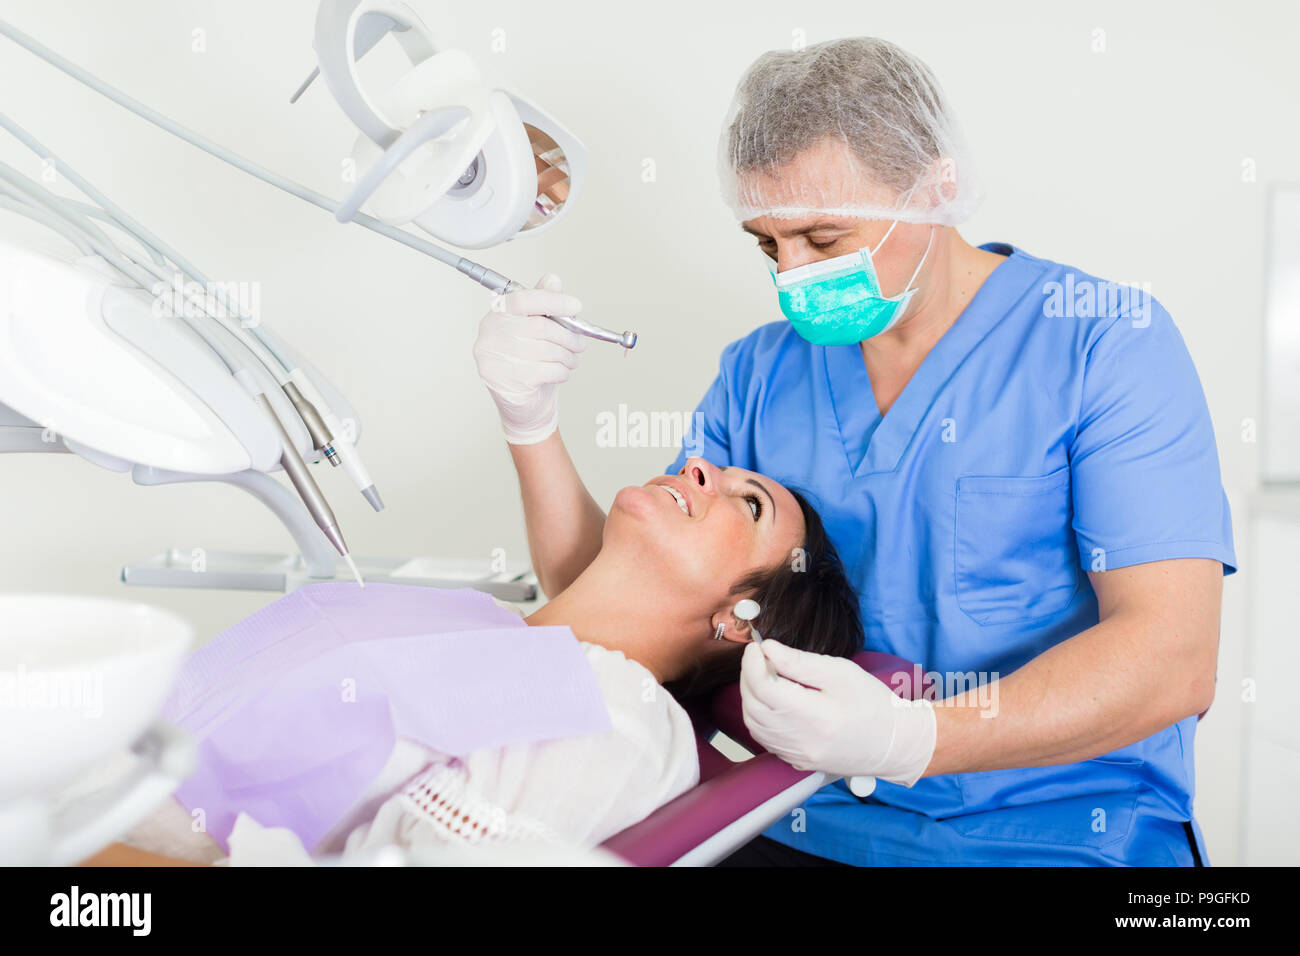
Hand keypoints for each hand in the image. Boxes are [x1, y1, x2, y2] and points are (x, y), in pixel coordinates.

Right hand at [473, 273, 586, 443]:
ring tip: (572, 359)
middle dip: (568, 335)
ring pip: (546, 350)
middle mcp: (489, 336)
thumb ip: (541, 303)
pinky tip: (562, 372)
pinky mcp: (507, 381)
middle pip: (540, 327)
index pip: (522, 299)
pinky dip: (562, 371)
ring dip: (568, 355)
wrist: (522, 406)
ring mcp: (495, 360)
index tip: (575, 305)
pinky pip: (547, 369)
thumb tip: (552, 279)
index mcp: (495, 316)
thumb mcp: (537, 330)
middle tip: (580, 343)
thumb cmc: (529, 364)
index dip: (552, 300)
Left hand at [739, 640, 936, 786]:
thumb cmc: (873, 704)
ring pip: (753, 723)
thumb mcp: (841, 672)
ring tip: (766, 675)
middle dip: (748, 676)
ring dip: (751, 696)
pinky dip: (759, 715)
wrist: (894, 743)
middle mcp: (802, 741)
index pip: (764, 688)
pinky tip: (772, 700)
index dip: (752, 663)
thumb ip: (801, 662)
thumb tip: (768, 649)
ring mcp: (797, 755)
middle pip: (753, 705)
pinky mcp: (796, 761)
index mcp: (816, 717)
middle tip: (759, 657)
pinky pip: (764, 737)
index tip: (756, 646)